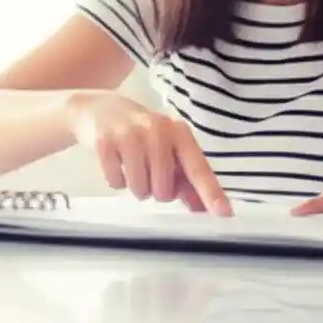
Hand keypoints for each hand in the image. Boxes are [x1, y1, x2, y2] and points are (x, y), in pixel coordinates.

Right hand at [65, 91, 231, 214]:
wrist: (98, 109)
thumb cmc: (141, 133)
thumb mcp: (166, 148)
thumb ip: (186, 179)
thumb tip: (203, 209)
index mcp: (179, 133)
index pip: (198, 168)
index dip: (210, 192)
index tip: (224, 213)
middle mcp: (157, 130)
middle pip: (165, 189)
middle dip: (157, 191)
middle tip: (149, 173)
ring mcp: (130, 135)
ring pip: (140, 189)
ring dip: (136, 188)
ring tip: (132, 168)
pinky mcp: (105, 142)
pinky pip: (116, 182)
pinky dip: (116, 180)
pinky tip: (115, 162)